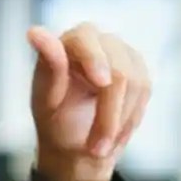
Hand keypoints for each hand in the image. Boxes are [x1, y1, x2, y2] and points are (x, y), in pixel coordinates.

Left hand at [27, 23, 151, 180]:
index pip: (86, 39)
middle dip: (109, 116)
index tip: (102, 82)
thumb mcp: (46, 101)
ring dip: (120, 123)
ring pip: (137, 85)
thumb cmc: (56, 121)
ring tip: (102, 145)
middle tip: (97, 149)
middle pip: (119, 72)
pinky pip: (145, 93)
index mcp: (68, 42)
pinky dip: (130, 120)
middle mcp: (97, 40)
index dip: (95, 59)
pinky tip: (114, 132)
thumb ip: (48, 68)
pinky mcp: (139, 70)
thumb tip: (35, 31)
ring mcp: (122, 53)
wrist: (78, 144)